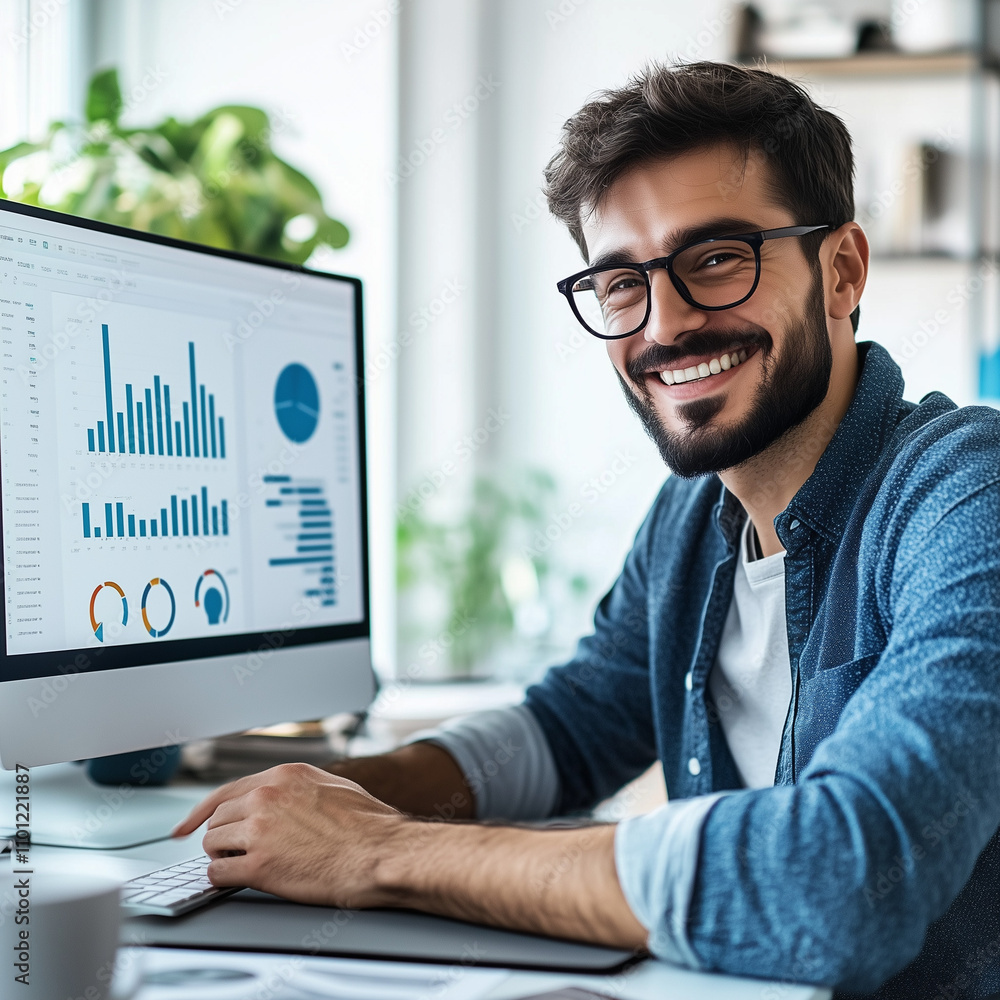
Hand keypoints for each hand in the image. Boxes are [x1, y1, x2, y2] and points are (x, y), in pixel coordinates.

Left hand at [172, 762, 406, 906]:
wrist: (382, 855)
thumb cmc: (370, 826)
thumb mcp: (334, 786)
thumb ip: (299, 788)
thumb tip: (283, 797)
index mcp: (284, 776)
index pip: (226, 791)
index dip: (201, 811)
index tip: (186, 825)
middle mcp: (267, 797)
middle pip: (218, 818)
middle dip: (224, 837)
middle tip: (237, 851)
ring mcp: (260, 830)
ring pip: (213, 844)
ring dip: (224, 857)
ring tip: (247, 865)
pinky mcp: (259, 866)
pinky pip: (218, 873)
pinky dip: (224, 879)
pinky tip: (241, 880)